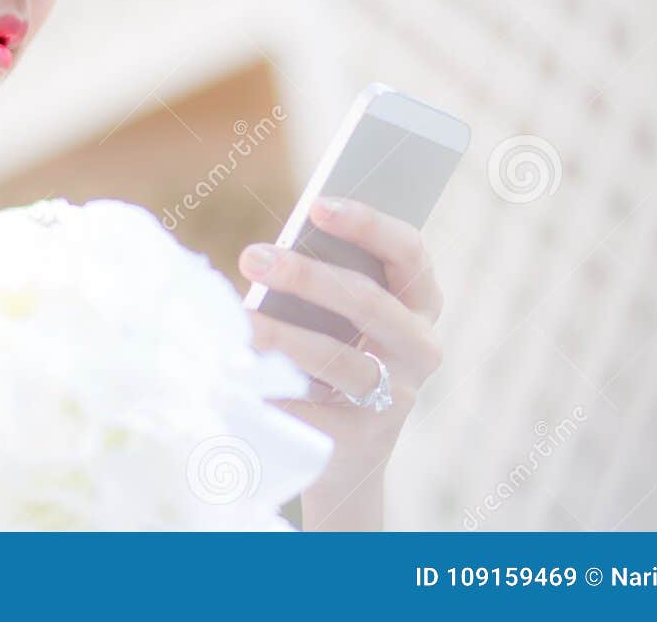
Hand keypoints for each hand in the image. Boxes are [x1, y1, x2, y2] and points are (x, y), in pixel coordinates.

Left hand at [237, 197, 444, 529]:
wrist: (343, 450)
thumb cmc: (332, 357)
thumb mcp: (339, 317)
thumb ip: (323, 286)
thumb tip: (269, 257)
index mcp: (420, 302)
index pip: (408, 251)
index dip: (367, 224)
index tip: (316, 206)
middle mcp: (420, 347)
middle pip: (368, 300)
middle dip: (307, 275)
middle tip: (253, 257)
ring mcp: (397, 396)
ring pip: (337, 357)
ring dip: (281, 337)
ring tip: (238, 325)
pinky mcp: (364, 438)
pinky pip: (313, 410)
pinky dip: (272, 392)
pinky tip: (236, 380)